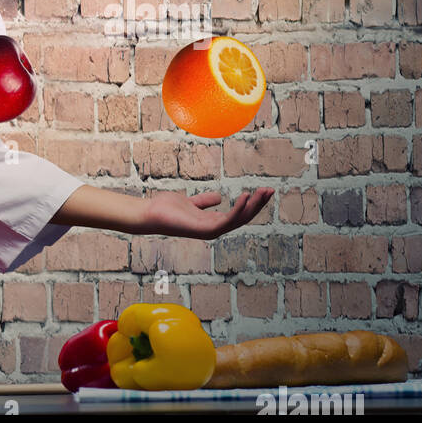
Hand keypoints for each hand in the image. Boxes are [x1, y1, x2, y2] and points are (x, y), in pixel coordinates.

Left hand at [140, 188, 273, 238]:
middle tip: (271, 191)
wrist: (150, 213)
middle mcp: (214, 228)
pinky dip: (237, 209)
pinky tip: (245, 197)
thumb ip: (205, 201)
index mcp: (213, 222)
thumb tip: (219, 197)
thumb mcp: (191, 202)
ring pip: (238, 220)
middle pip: (243, 218)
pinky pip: (226, 221)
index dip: (252, 204)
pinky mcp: (204, 230)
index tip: (264, 191)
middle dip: (258, 205)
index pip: (238, 214)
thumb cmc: (167, 209)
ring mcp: (210, 231)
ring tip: (262, 192)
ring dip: (252, 206)